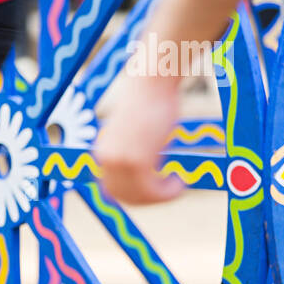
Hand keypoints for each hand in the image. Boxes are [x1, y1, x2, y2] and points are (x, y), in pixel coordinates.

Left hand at [93, 76, 185, 204]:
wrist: (152, 84)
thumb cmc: (151, 102)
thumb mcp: (136, 132)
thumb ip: (135, 152)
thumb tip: (148, 174)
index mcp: (103, 152)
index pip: (111, 188)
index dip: (133, 195)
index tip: (153, 192)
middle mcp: (106, 158)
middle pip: (123, 196)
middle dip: (148, 199)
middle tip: (169, 191)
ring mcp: (119, 161)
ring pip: (138, 196)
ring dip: (161, 197)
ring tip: (178, 186)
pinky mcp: (135, 161)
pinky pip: (151, 191)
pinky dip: (167, 193)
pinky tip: (180, 183)